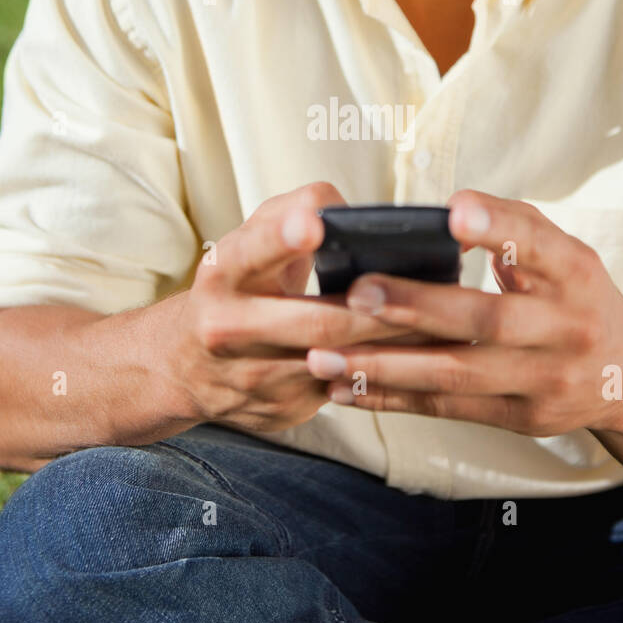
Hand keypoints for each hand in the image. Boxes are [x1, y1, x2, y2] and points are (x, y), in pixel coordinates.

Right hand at [172, 181, 441, 435]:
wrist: (180, 366)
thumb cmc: (234, 289)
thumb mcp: (247, 244)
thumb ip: (294, 213)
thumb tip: (347, 210)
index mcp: (221, 275)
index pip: (250, 251)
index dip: (283, 238)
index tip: (313, 227)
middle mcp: (229, 329)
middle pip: (314, 322)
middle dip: (372, 310)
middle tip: (422, 291)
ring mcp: (254, 378)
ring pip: (337, 363)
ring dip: (392, 347)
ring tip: (442, 326)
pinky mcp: (280, 411)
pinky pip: (342, 390)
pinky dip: (383, 373)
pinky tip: (420, 361)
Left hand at [305, 189, 622, 434]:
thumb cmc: (574, 295)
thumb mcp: (564, 253)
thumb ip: (511, 227)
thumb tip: (441, 213)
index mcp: (576, 273)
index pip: (539, 247)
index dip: (499, 229)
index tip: (455, 211)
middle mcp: (566, 329)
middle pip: (487, 320)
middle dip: (417, 307)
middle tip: (357, 293)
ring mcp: (544, 380)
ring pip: (457, 374)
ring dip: (385, 366)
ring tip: (323, 356)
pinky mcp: (519, 418)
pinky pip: (448, 408)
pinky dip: (392, 398)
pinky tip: (344, 389)